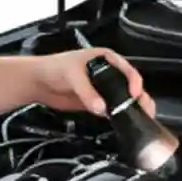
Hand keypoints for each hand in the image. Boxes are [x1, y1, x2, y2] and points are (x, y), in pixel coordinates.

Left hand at [31, 48, 154, 116]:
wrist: (38, 82)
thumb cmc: (54, 68)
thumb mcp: (72, 75)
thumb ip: (87, 92)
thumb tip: (101, 107)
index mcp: (105, 59)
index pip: (126, 69)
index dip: (133, 81)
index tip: (134, 93)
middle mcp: (107, 73)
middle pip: (130, 85)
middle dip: (138, 96)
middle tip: (143, 107)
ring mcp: (102, 88)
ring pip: (123, 98)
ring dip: (132, 107)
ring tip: (140, 117)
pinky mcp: (96, 102)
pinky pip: (111, 109)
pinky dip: (118, 115)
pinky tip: (124, 121)